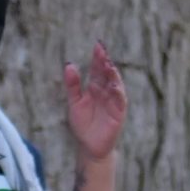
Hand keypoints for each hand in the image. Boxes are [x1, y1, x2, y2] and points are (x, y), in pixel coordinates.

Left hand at [63, 41, 127, 161]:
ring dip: (113, 74)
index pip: (98, 69)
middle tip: (102, 48)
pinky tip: (114, 85)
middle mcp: (106, 91)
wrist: (89, 146)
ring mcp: (113, 101)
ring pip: (115, 83)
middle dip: (105, 61)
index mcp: (95, 87)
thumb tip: (69, 65)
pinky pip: (120, 100)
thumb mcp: (74, 102)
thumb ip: (73, 85)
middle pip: (107, 73)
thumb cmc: (82, 125)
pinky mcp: (118, 112)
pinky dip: (118, 92)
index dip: (98, 57)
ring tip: (108, 64)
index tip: (98, 44)